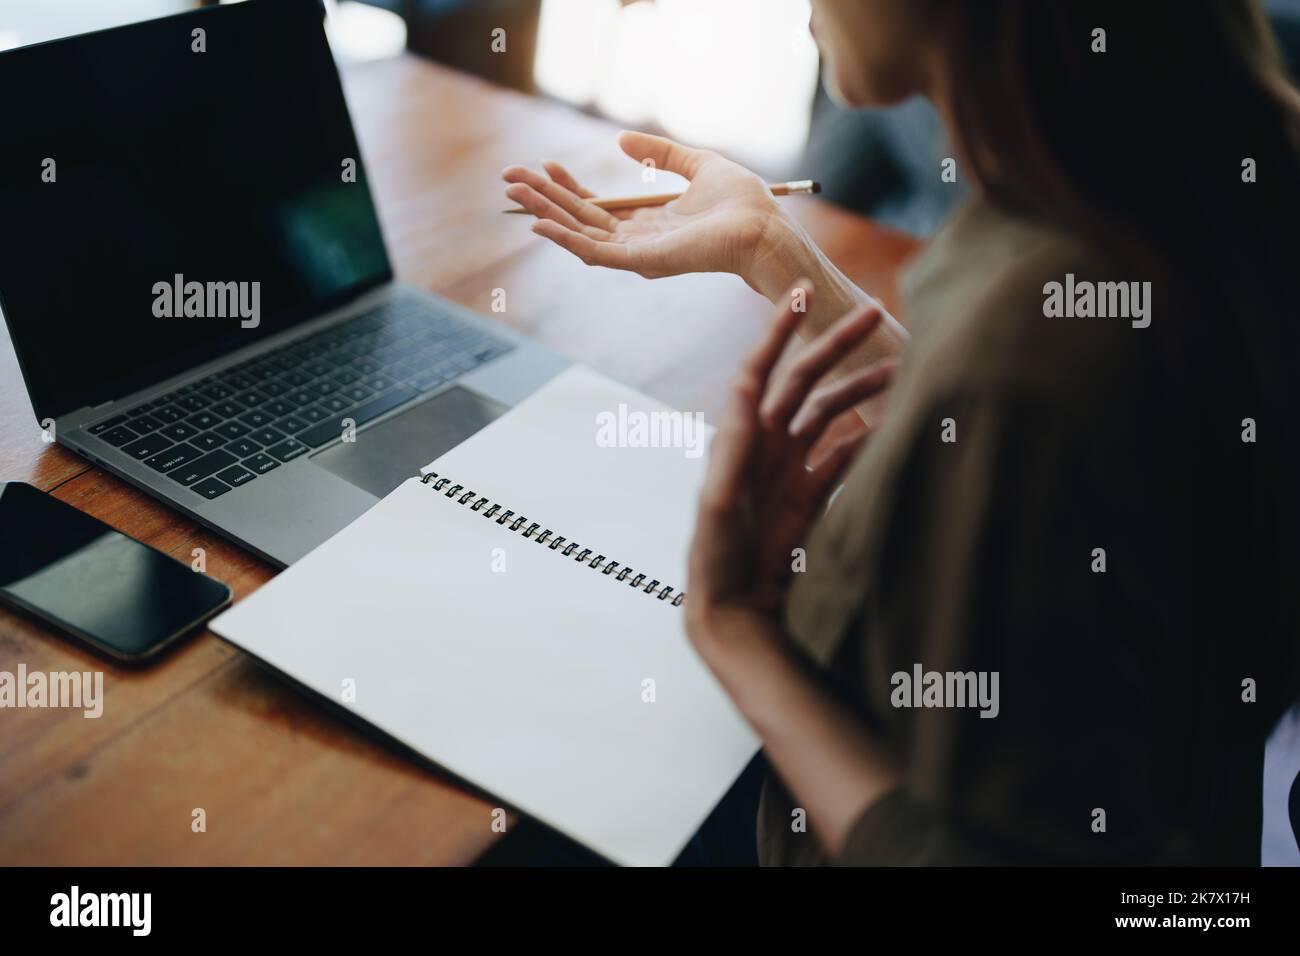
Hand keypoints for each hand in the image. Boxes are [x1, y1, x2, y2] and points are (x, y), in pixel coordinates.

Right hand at [502, 131, 791, 289]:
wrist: (764, 228)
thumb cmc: (742, 203)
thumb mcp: (698, 164)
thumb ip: (661, 152)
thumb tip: (620, 140)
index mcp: (650, 221)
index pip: (598, 206)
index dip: (569, 186)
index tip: (545, 164)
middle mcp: (638, 241)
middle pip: (580, 219)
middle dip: (544, 198)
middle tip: (510, 177)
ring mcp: (637, 254)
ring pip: (579, 234)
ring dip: (545, 214)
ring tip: (515, 193)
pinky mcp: (642, 262)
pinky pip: (595, 253)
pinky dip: (565, 239)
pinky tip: (540, 226)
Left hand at [685, 286, 895, 664]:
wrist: (731, 605)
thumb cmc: (716, 555)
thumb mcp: (720, 499)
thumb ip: (735, 445)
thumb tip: (744, 385)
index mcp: (742, 436)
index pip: (763, 369)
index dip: (781, 330)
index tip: (804, 293)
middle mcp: (766, 443)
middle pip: (807, 381)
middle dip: (837, 345)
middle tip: (875, 312)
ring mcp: (789, 467)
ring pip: (830, 414)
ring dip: (861, 390)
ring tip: (902, 369)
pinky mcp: (808, 496)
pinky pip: (842, 456)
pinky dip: (867, 438)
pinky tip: (894, 424)